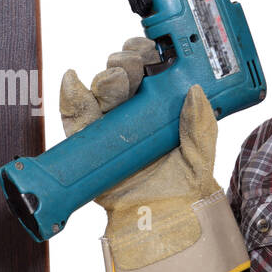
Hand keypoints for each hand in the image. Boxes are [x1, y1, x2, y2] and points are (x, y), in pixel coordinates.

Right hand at [61, 38, 248, 271]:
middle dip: (124, 64)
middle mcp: (127, 114)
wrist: (165, 222)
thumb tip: (196, 92)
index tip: (151, 49)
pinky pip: (74, 118)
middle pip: (117, 76)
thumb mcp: (201, 152)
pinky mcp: (87, 145)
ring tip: (115, 80)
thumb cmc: (184, 186)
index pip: (145, 70)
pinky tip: (74, 82)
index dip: (143, 54)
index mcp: (154, 108)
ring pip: (96, 91)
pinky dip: (70, 97)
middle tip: (134, 66)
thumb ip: (201, 124)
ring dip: (104, 78)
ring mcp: (105, 129)